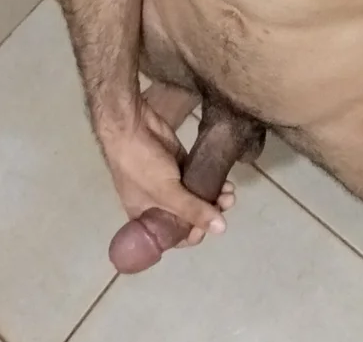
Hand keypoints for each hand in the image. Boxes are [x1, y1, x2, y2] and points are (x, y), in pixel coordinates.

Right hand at [99, 98, 227, 247]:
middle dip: (209, 213)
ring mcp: (170, 183)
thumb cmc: (141, 166)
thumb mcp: (165, 192)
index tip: (212, 226)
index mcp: (147, 218)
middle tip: (226, 203)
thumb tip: (222, 229)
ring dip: (214, 198)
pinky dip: (212, 182)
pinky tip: (225, 181)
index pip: (174, 237)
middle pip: (189, 217)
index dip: (194, 235)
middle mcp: (159, 204)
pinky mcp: (180, 164)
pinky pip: (199, 179)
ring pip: (196, 197)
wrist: (132, 126)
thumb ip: (193, 210)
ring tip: (230, 193)